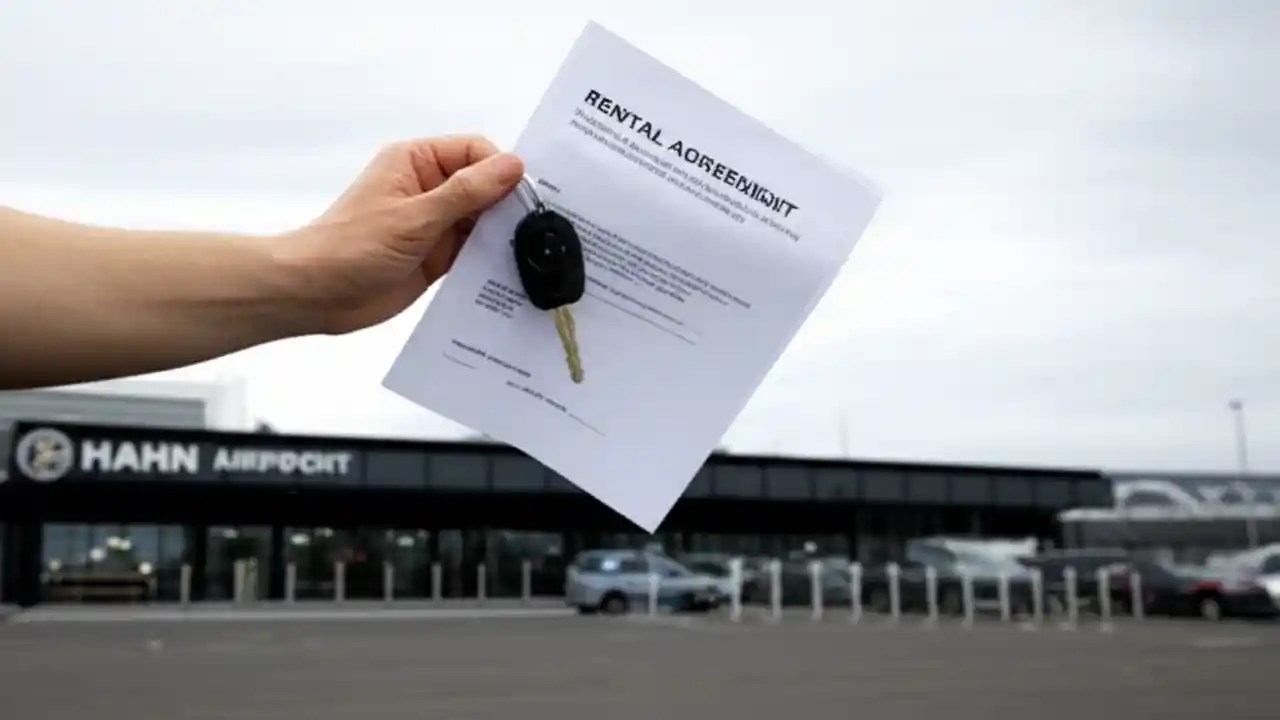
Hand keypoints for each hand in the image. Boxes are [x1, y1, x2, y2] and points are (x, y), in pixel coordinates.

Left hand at [281, 135, 524, 334]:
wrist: (314, 295)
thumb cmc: (352, 247)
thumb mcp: (415, 217)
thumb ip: (467, 193)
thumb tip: (515, 165)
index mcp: (417, 161)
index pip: (476, 152)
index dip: (503, 171)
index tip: (526, 199)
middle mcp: (429, 188)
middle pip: (485, 187)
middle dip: (509, 205)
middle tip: (542, 230)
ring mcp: (434, 224)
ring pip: (483, 222)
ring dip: (502, 236)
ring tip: (533, 255)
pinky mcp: (436, 257)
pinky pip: (473, 252)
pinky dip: (490, 260)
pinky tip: (512, 273)